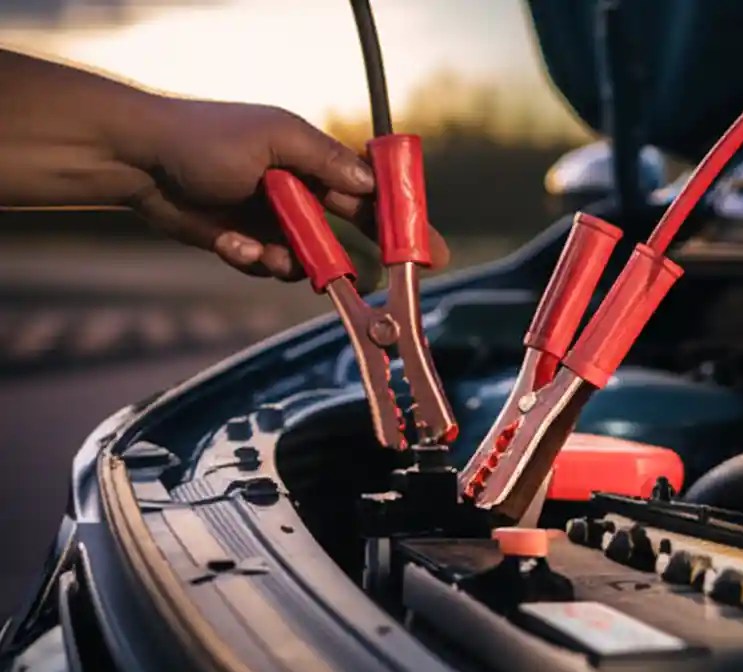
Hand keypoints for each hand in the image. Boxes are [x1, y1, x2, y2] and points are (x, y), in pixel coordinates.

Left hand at [124, 97, 449, 280]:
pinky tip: (229, 243)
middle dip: (362, 262)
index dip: (402, 222)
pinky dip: (252, 259)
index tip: (429, 253)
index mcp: (315, 162)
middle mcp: (301, 193)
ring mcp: (274, 221)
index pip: (373, 194)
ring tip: (265, 252)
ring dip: (292, 263)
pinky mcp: (245, 243)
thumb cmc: (205, 138)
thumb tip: (368, 182)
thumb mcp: (275, 138)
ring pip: (307, 261)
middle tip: (376, 289)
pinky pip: (266, 266)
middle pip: (349, 235)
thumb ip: (325, 161)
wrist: (138, 161)